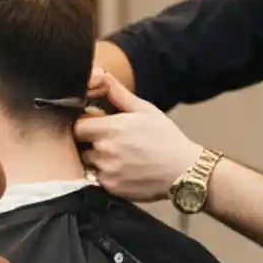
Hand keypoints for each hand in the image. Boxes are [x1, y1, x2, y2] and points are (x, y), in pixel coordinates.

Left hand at [74, 72, 201, 201]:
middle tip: (108, 142)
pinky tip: (123, 170)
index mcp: (112, 128)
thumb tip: (99, 74)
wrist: (184, 170)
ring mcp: (107, 171)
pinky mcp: (112, 188)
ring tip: (117, 157)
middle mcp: (105, 150)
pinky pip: (97, 179)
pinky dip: (105, 175)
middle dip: (89, 142)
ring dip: (97, 159)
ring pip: (88, 163)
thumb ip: (118, 93)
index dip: (85, 125)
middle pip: (80, 145)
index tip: (96, 126)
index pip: (78, 126)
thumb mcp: (145, 110)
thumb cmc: (165, 137)